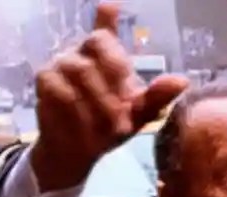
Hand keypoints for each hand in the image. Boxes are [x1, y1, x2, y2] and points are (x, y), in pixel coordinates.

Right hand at [29, 2, 187, 191]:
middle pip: (97, 41)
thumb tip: (182, 81)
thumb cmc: (110, 126)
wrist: (79, 151)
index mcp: (105, 57)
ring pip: (80, 69)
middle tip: (127, 109)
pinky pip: (62, 91)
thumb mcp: (139, 114)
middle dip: (115, 73)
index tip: (111, 5)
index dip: (106, 18)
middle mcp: (81, 53)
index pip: (106, 31)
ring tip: (116, 128)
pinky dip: (80, 114)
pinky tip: (91, 132)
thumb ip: (157, 97)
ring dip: (101, 102)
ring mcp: (60, 65)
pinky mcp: (44, 83)